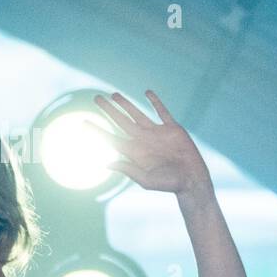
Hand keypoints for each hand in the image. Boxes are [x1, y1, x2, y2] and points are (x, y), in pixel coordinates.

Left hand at [92, 91, 213, 199]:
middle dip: (108, 110)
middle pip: (121, 121)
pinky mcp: (172, 128)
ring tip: (114, 94)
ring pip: (137, 113)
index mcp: (134, 152)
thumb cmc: (169, 184)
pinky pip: (162, 112)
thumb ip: (128, 170)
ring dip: (126, 104)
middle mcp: (143, 140)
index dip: (97, 130)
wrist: (192, 180)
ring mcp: (157, 133)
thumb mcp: (146, 179)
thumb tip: (106, 163)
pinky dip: (155, 102)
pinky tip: (147, 93)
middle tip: (96, 99)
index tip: (84, 122)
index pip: (111, 138)